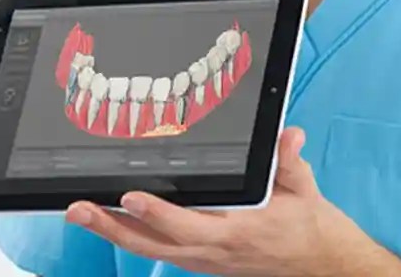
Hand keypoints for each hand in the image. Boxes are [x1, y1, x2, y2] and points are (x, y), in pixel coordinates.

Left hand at [66, 128, 400, 276]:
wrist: (322, 264)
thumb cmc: (309, 225)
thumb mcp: (303, 188)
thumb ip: (289, 160)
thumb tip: (285, 135)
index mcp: (238, 233)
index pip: (190, 225)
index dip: (158, 215)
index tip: (130, 197)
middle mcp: (215, 252)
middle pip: (154, 244)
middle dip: (113, 227)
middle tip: (79, 209)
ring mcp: (205, 261)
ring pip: (150, 251)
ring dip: (113, 233)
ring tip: (80, 214)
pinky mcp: (202, 262)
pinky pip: (159, 253)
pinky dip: (131, 239)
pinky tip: (108, 223)